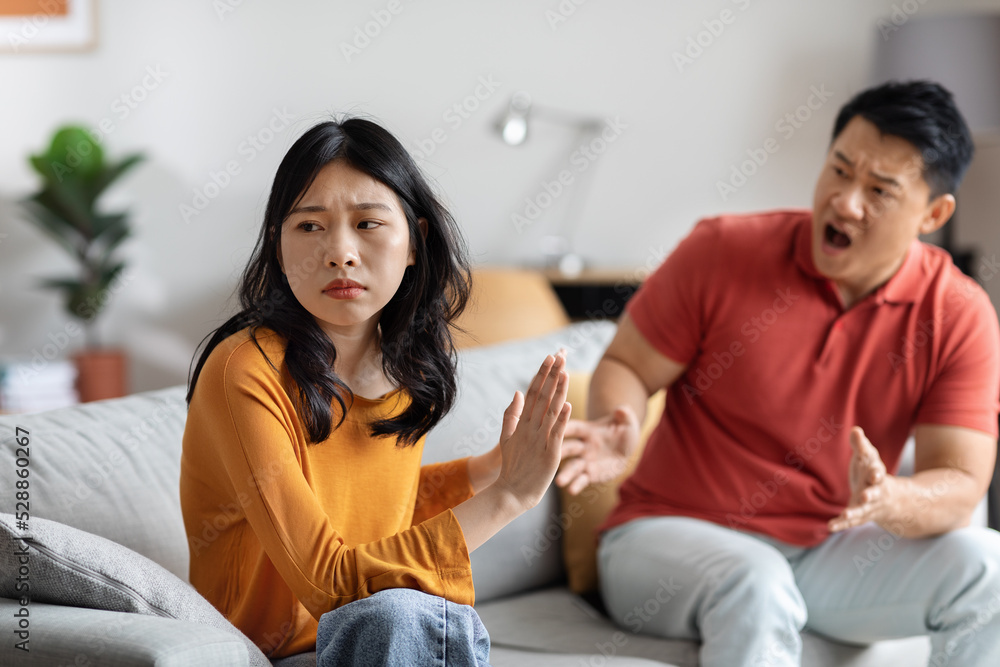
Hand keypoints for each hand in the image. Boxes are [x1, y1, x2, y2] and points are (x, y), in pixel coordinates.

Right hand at [491, 351, 571, 511]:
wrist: (512, 492)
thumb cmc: (513, 466)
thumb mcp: (507, 437)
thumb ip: (511, 414)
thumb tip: (518, 392)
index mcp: (522, 422)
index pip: (533, 392)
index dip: (542, 374)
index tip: (549, 358)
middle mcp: (531, 427)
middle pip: (543, 395)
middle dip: (552, 374)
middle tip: (560, 355)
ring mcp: (540, 439)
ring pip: (551, 410)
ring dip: (559, 390)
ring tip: (566, 372)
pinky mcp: (550, 452)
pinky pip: (557, 432)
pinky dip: (562, 418)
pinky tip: (568, 404)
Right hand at [554, 406, 639, 494]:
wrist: (625, 448)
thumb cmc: (623, 430)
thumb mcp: (627, 421)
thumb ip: (624, 415)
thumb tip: (621, 410)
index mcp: (589, 430)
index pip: (574, 427)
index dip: (565, 427)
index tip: (553, 427)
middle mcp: (583, 446)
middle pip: (569, 448)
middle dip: (559, 452)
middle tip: (548, 455)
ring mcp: (585, 461)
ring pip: (572, 467)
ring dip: (565, 474)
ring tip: (558, 482)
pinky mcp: (590, 474)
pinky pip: (582, 480)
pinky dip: (577, 485)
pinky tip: (571, 490)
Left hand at [828, 426, 896, 531]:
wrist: (891, 501)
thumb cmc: (873, 473)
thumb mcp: (868, 458)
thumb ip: (861, 446)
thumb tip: (855, 430)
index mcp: (877, 476)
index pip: (878, 473)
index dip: (876, 473)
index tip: (875, 474)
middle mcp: (876, 493)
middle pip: (874, 494)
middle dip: (870, 494)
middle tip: (865, 496)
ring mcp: (869, 507)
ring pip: (863, 511)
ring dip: (854, 512)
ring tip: (845, 514)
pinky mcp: (860, 517)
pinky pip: (851, 522)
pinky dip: (841, 524)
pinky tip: (830, 526)